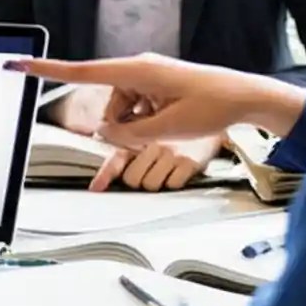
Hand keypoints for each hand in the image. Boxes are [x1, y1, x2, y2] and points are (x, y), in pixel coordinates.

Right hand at [5, 53, 305, 145]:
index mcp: (136, 70)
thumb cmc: (213, 104)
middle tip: (159, 129)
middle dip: (124, 125)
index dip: (46, 69)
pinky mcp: (154, 86)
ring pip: (122, 111)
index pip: (81, 71)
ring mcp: (146, 77)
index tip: (20, 63)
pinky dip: (148, 121)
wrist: (246, 96)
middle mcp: (137, 69)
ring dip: (139, 125)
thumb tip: (105, 131)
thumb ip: (128, 133)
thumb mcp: (167, 127)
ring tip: (171, 124)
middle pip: (108, 105)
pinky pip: (136, 110)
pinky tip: (172, 121)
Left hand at [91, 135, 223, 191]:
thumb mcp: (147, 134)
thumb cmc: (175, 130)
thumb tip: (100, 164)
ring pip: (151, 184)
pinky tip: (177, 170)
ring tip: (163, 169)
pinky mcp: (191, 162)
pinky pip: (173, 184)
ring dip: (155, 181)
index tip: (96, 187)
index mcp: (140, 136)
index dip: (105, 175)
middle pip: (133, 178)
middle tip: (146, 170)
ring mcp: (172, 154)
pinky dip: (174, 181)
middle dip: (137, 178)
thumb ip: (125, 150)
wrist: (209, 118)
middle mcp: (154, 144)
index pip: (117, 158)